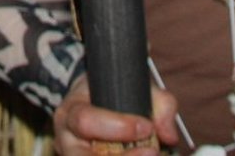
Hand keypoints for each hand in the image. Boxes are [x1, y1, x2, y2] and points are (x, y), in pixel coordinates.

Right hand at [53, 74, 179, 153]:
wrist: (94, 100)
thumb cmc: (113, 92)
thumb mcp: (134, 86)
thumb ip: (160, 104)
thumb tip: (168, 135)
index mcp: (71, 109)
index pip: (85, 120)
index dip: (117, 127)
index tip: (147, 126)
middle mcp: (67, 138)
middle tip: (152, 152)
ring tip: (150, 155)